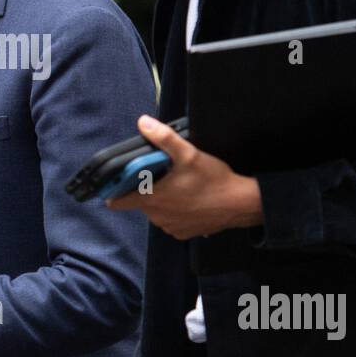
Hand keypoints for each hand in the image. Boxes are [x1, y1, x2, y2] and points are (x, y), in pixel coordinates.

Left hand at [106, 114, 263, 240]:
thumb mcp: (188, 154)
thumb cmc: (214, 180)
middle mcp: (157, 217)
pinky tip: (188, 199)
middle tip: (162, 175)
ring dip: (161, 200)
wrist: (240, 204)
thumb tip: (143, 123)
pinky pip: (170, 221)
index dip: (115, 191)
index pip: (117, 202)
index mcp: (152, 198)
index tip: (119, 181)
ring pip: (156, 211)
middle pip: (139, 202)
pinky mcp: (182, 233)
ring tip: (179, 186)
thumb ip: (163, 138)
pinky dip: (175, 211)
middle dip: (146, 189)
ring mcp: (170, 227)